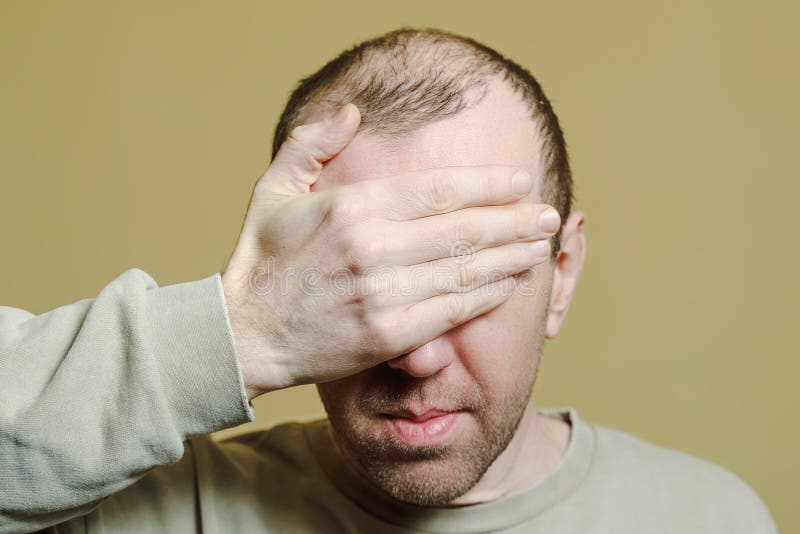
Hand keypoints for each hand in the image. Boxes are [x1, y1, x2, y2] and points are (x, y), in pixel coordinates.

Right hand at [221, 104, 560, 398]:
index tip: (518, 184)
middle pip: (464, 229)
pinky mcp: (388, 335)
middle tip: (547, 214)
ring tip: (540, 246)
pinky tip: (509, 283)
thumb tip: (351, 112)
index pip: (438, 189)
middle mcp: (373, 247)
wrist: (245, 335)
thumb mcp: (273, 190)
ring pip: (466, 270)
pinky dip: (486, 295)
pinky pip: (452, 311)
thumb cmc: (261, 261)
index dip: (487, 185)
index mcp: (351, 207)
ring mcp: (383, 294)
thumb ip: (311, 144)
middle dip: (514, 220)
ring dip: (511, 257)